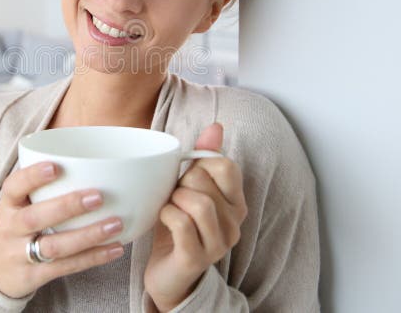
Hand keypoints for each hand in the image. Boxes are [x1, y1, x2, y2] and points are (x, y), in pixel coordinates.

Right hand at [0, 162, 125, 297]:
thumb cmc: (19, 225)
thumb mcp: (21, 204)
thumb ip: (44, 186)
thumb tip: (92, 162)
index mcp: (9, 204)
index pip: (13, 187)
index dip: (31, 177)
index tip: (55, 166)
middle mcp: (11, 229)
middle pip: (34, 218)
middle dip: (67, 206)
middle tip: (98, 196)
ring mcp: (21, 255)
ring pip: (54, 246)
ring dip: (88, 235)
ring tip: (115, 224)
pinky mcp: (35, 276)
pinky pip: (67, 267)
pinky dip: (93, 257)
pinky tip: (115, 248)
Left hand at [144, 123, 247, 311]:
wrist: (168, 273)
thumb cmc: (178, 225)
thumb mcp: (190, 187)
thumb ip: (204, 157)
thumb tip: (216, 126)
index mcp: (236, 202)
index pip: (225, 165)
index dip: (199, 164)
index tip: (187, 177)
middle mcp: (235, 223)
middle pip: (205, 180)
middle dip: (181, 181)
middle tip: (174, 195)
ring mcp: (218, 243)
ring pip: (198, 202)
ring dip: (174, 199)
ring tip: (170, 206)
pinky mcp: (197, 258)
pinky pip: (181, 223)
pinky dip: (166, 215)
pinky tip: (163, 219)